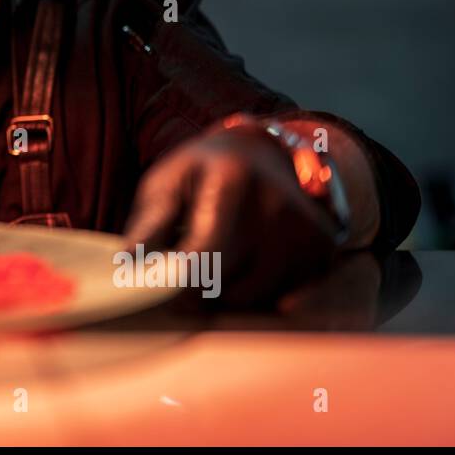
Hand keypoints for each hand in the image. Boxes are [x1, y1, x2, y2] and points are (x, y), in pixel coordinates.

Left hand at [123, 126, 340, 307]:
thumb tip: (128, 265)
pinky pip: (284, 299)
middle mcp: (279, 204)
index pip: (204, 254)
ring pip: (256, 298)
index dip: (178, 283)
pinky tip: (249, 265)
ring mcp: (308, 229)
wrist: (263, 155)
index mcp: (232, 180)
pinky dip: (259, 294)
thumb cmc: (203, 174)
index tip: (163, 288)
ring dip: (228, 294)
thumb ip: (149, 225)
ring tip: (218, 263)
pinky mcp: (325, 251)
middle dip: (199, 291)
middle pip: (229, 283)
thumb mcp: (167, 184)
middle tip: (185, 273)